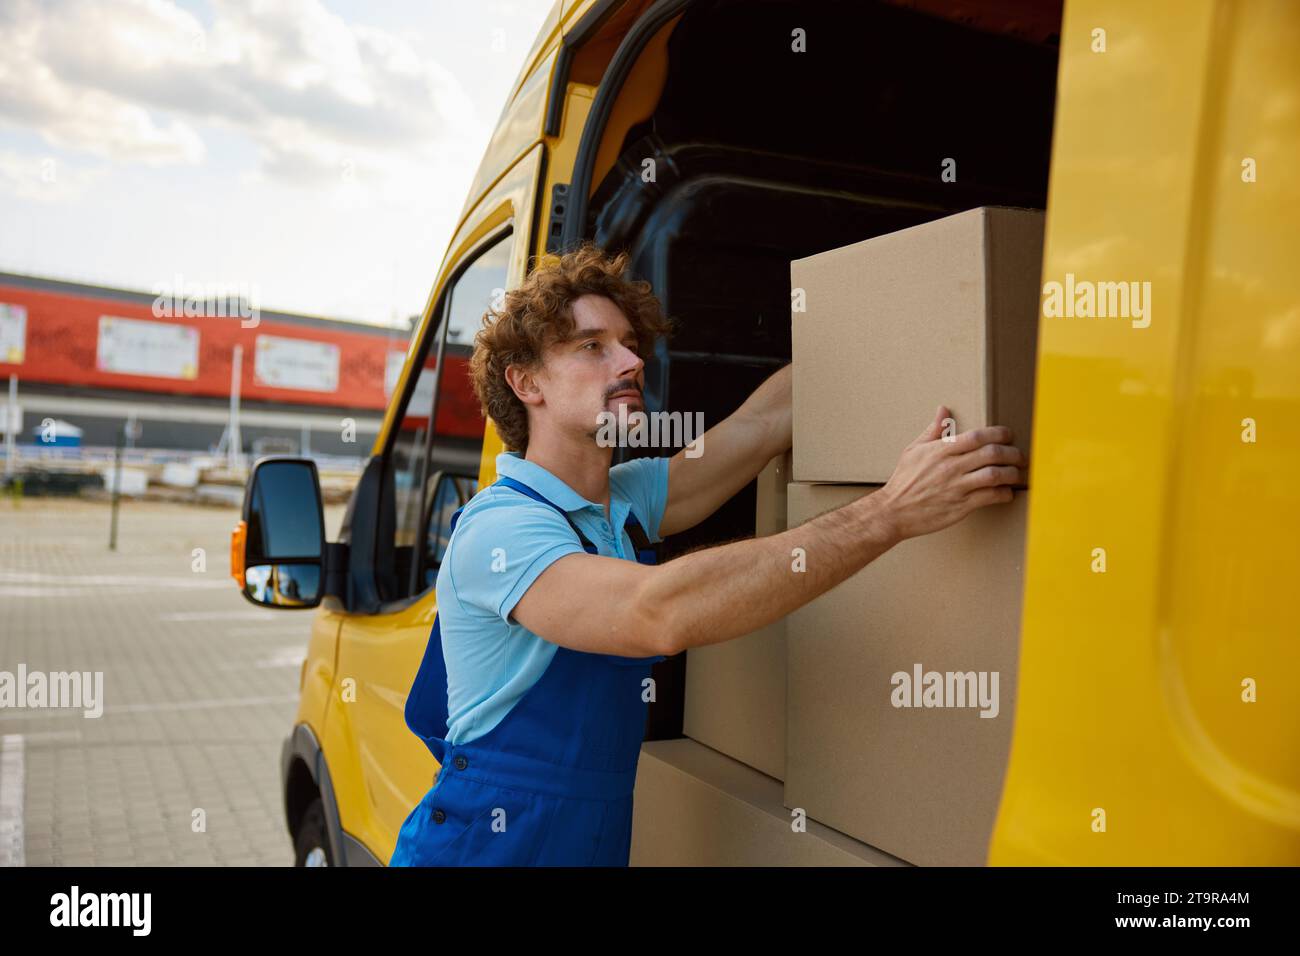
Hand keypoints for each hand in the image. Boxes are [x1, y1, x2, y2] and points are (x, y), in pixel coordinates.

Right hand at [876, 405, 1025, 540]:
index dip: (998, 433)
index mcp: (940, 451)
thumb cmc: (903, 480)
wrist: (894, 511)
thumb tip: (943, 410)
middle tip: (1020, 456)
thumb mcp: (913, 450)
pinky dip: (1004, 493)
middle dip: (1012, 453)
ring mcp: (957, 487)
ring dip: (1012, 473)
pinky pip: (990, 497)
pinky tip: (1007, 492)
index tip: (1008, 434)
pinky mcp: (961, 506)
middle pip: (992, 454)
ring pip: (995, 475)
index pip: (977, 437)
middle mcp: (950, 467)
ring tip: (1017, 473)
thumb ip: (933, 431)